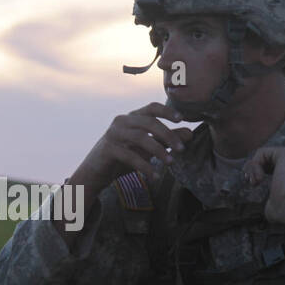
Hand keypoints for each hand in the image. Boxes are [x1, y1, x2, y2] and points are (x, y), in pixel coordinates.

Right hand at [78, 102, 195, 184]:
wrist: (95, 172)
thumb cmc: (122, 157)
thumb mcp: (147, 148)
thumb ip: (166, 140)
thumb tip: (189, 134)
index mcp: (132, 118)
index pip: (151, 108)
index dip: (167, 111)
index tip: (182, 118)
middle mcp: (122, 121)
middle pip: (149, 122)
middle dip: (168, 135)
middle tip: (182, 149)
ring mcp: (113, 134)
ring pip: (141, 138)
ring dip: (159, 150)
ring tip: (171, 162)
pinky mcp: (108, 149)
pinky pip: (130, 156)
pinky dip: (145, 166)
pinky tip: (155, 176)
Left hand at [244, 146, 284, 235]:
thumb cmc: (284, 210)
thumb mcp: (273, 205)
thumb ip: (269, 200)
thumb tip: (267, 204)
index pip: (271, 169)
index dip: (257, 174)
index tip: (252, 184)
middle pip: (266, 161)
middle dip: (253, 169)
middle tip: (249, 181)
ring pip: (263, 156)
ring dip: (253, 168)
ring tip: (255, 181)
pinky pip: (262, 152)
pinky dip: (255, 164)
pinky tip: (259, 177)